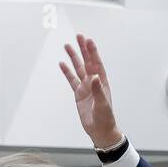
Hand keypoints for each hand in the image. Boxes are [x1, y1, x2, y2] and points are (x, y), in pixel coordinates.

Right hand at [59, 34, 122, 149]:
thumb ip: (98, 90)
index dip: (92, 52)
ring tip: (67, 46)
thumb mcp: (103, 104)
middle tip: (78, 36)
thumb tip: (95, 77)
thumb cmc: (105, 118)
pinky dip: (67, 72)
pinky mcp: (79, 94)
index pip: (96, 63)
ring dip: (73, 58)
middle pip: (87, 62)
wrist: (100, 130)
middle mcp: (94, 82)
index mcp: (102, 82)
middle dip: (83, 49)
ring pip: (78, 68)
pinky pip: (71, 80)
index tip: (88, 40)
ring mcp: (86, 87)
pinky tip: (62, 64)